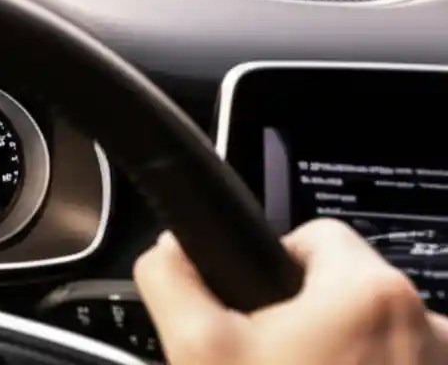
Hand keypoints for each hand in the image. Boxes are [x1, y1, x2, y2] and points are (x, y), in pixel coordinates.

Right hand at [135, 219, 447, 363]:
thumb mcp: (199, 351)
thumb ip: (173, 282)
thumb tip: (169, 253)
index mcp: (371, 291)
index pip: (314, 238)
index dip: (273, 274)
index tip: (259, 322)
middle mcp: (430, 324)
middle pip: (350, 292)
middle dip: (312, 325)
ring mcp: (442, 364)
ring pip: (380, 339)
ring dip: (349, 360)